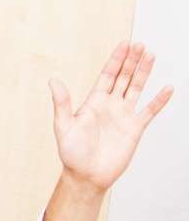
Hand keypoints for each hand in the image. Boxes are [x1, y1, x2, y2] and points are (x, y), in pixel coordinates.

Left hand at [49, 41, 171, 192]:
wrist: (87, 176)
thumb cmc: (72, 153)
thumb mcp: (63, 125)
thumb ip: (62, 103)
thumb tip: (52, 80)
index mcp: (93, 102)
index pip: (107, 75)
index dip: (116, 60)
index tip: (124, 44)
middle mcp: (110, 105)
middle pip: (123, 78)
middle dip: (131, 61)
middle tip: (140, 44)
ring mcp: (123, 116)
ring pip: (136, 88)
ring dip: (144, 73)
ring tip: (151, 56)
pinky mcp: (135, 128)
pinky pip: (149, 111)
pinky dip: (159, 101)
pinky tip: (168, 88)